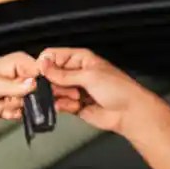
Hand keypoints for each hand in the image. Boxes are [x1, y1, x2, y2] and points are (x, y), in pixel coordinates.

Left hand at [0, 52, 40, 121]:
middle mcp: (20, 74)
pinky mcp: (15, 102)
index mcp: (17, 62)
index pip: (39, 70)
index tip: (29, 91)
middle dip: (23, 98)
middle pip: (37, 89)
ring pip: (30, 102)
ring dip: (16, 106)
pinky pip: (23, 111)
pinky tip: (1, 109)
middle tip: (10, 97)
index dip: (37, 82)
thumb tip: (33, 84)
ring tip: (2, 102)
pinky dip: (12, 112)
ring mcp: (18, 89)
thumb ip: (17, 86)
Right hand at [37, 48, 151, 133]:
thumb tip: (43, 65)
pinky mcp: (74, 105)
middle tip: (61, 87)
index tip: (40, 73)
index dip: (44, 64)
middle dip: (51, 82)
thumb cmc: (118, 89)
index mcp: (80, 59)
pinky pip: (60, 104)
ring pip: (54, 90)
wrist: (129, 113)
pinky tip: (72, 106)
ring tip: (75, 97)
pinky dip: (63, 106)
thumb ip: (63, 73)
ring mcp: (75, 89)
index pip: (53, 56)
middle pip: (50, 74)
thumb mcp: (89, 76)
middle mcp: (76, 73)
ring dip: (60, 95)